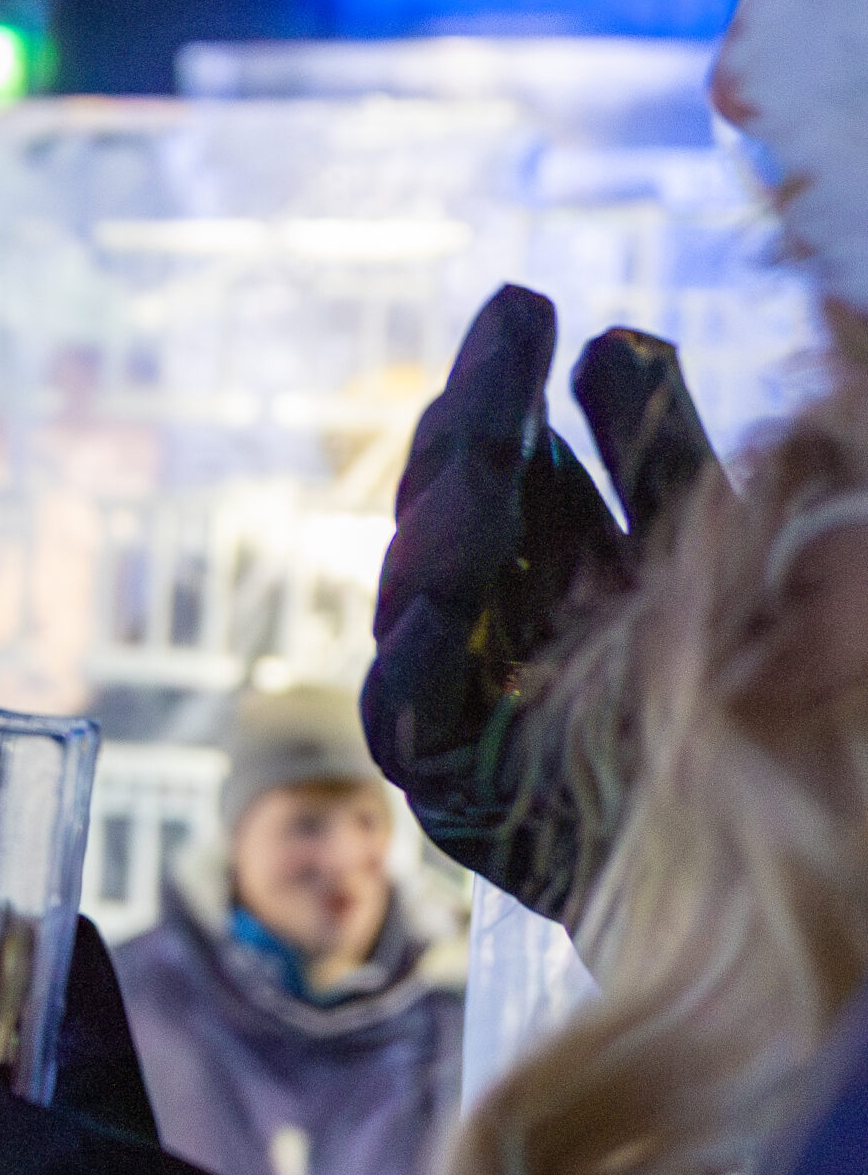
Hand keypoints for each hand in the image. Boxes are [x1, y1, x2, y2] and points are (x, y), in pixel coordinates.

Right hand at [362, 285, 716, 919]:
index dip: (499, 379)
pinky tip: (440, 607)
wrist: (768, 871)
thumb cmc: (758, 714)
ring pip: (414, 596)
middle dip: (471, 427)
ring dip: (442, 524)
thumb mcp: (721, 556)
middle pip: (447, 508)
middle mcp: (484, 618)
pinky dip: (414, 661)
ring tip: (483, 460)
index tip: (526, 302)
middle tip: (504, 352)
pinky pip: (406, 716)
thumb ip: (659, 458)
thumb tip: (617, 335)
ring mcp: (459, 702)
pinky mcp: (453, 789)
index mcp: (537, 556)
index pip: (495, 451)